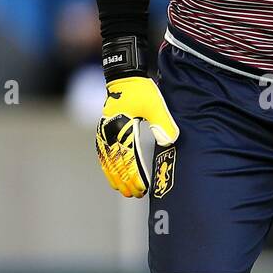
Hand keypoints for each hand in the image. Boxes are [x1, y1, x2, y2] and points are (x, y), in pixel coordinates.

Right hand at [95, 75, 178, 197]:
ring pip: (108, 161)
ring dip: (116, 178)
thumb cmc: (142, 90)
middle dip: (126, 181)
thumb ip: (163, 122)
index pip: (129, 157)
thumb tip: (170, 140)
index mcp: (122, 127)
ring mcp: (104, 132)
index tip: (143, 188)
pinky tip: (112, 179)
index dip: (135, 175)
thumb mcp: (156, 104)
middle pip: (117, 163)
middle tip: (136, 195)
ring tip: (125, 192)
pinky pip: (103, 155)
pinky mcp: (103, 131)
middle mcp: (110, 132)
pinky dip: (107, 168)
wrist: (123, 77)